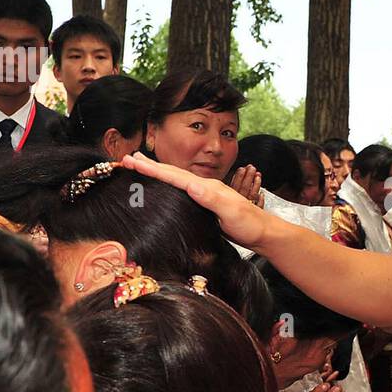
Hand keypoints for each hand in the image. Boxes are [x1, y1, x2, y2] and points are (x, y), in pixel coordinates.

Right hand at [120, 153, 269, 247]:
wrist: (264, 233)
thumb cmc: (250, 224)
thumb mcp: (232, 212)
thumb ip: (212, 199)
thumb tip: (191, 186)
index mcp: (207, 187)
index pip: (175, 176)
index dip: (153, 169)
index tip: (133, 161)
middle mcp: (204, 188)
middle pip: (172, 174)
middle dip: (149, 166)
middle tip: (128, 158)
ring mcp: (204, 196)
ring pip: (175, 181)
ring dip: (156, 173)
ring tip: (140, 165)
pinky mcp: (204, 206)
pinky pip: (180, 192)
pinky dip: (167, 185)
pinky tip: (162, 187)